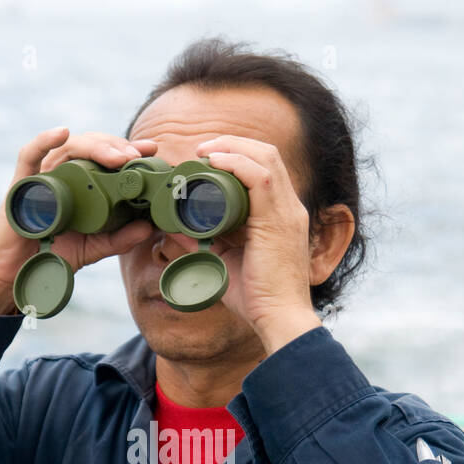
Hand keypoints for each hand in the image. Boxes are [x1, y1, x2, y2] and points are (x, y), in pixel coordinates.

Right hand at [0, 127, 159, 313]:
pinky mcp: (22, 186)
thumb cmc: (50, 256)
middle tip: (136, 156)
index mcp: (80, 185)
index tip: (151, 151)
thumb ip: (118, 239)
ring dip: (95, 146)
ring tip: (116, 155)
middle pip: (90, 146)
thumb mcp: (92, 248)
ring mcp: (42, 177)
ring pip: (68, 147)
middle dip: (116, 146)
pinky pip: (30, 155)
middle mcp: (62, 175)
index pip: (105, 158)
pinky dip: (44, 140)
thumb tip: (148, 227)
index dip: (127, 150)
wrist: (16, 275)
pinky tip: (62, 132)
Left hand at [194, 134, 323, 352]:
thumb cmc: (257, 298)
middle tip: (201, 149)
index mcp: (281, 215)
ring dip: (232, 147)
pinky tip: (215, 161)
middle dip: (233, 143)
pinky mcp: (279, 221)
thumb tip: (173, 229)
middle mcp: (290, 207)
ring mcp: (288, 212)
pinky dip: (236, 162)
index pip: (265, 168)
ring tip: (204, 151)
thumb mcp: (224, 263)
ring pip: (265, 158)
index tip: (206, 158)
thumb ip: (202, 243)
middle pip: (266, 154)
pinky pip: (260, 177)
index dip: (237, 155)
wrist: (279, 319)